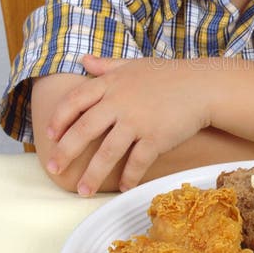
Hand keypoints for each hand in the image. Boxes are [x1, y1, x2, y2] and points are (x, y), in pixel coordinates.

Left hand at [45, 55, 211, 194]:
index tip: (50, 135)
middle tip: (54, 168)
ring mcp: (137, 122)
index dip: (59, 119)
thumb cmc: (167, 75)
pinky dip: (129, 177)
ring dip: (92, 174)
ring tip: (82, 191)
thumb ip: (106, 65)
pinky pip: (137, 162)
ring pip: (107, 152)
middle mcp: (119, 103)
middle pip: (84, 130)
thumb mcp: (133, 65)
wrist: (202, 86)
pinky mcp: (156, 138)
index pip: (75, 101)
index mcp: (111, 84)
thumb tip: (83, 60)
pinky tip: (123, 188)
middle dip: (66, 152)